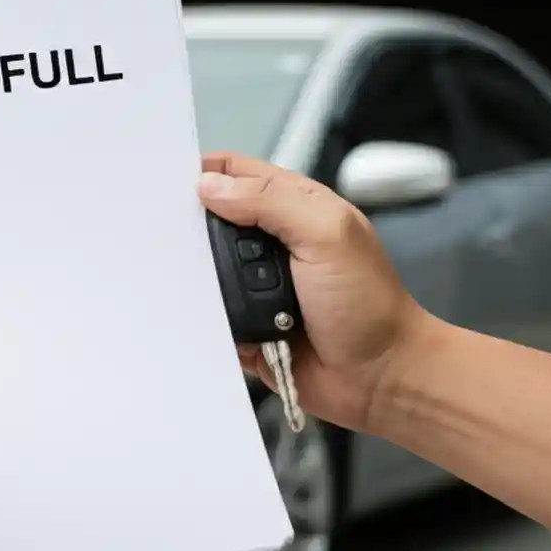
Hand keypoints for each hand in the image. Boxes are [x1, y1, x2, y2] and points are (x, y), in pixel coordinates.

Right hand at [199, 153, 435, 433]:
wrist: (380, 379)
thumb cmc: (371, 305)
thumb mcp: (328, 234)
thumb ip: (271, 201)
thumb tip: (211, 186)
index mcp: (295, 207)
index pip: (236, 172)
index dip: (203, 171)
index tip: (170, 181)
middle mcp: (273, 242)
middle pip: (211, 220)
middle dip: (193, 228)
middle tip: (177, 236)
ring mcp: (259, 284)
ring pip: (206, 270)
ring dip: (202, 278)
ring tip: (212, 286)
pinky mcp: (247, 323)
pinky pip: (209, 314)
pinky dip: (206, 317)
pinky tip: (209, 320)